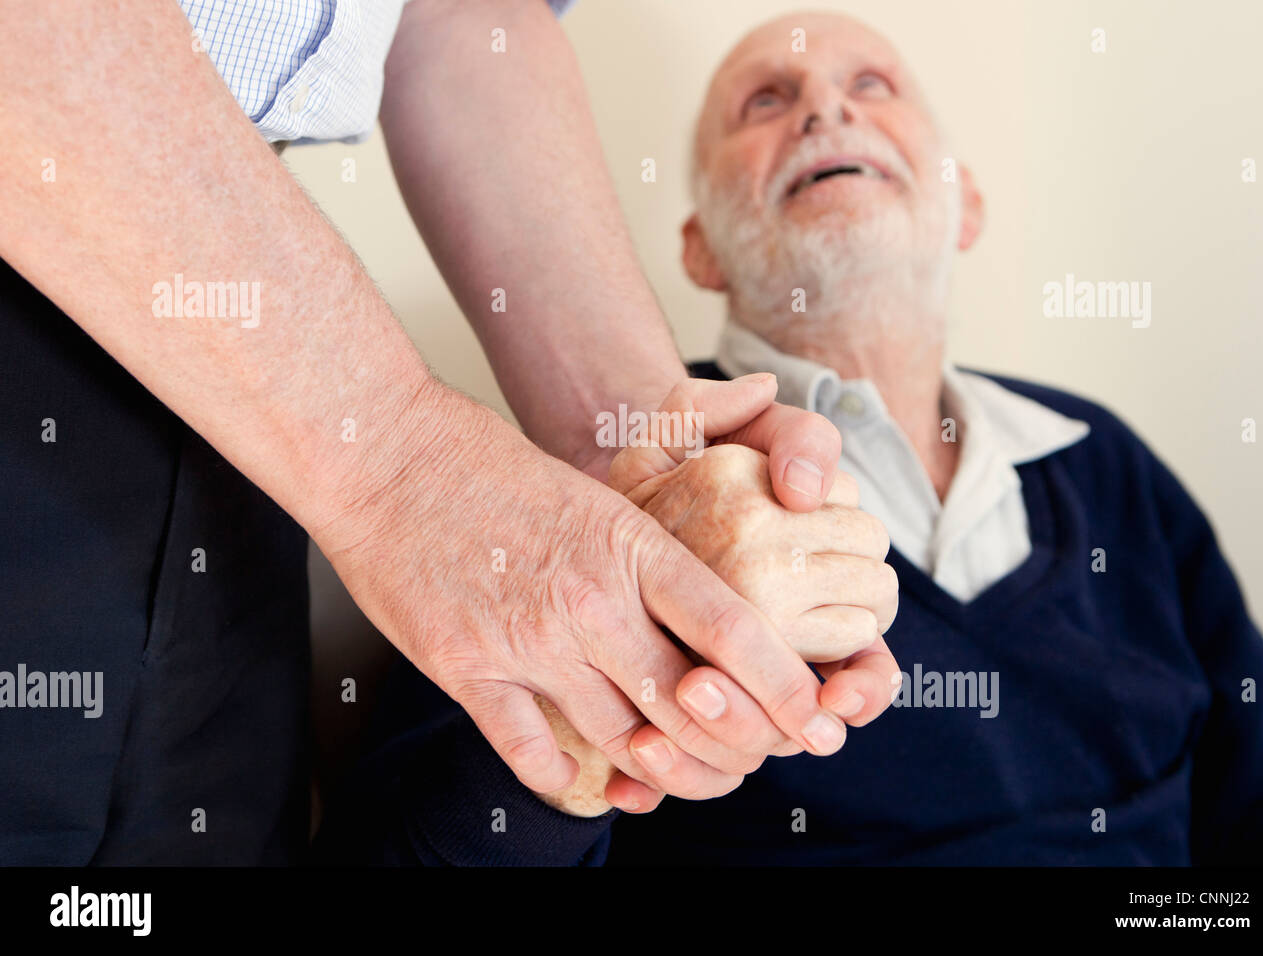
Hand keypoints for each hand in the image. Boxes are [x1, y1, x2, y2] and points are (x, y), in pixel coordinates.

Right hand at [313, 375, 848, 812]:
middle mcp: (588, 600)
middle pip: (688, 704)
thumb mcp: (595, 489)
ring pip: (624, 740)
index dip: (786, 686)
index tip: (814, 718)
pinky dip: (573, 776)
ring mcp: (527, 642)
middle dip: (734, 745)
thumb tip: (709, 604)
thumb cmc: (489, 467)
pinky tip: (591, 775)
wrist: (383, 455)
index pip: (734, 629)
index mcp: (630, 545)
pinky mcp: (468, 671)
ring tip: (678, 773)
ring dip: (660, 768)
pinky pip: (535, 755)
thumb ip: (654, 549)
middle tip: (751, 758)